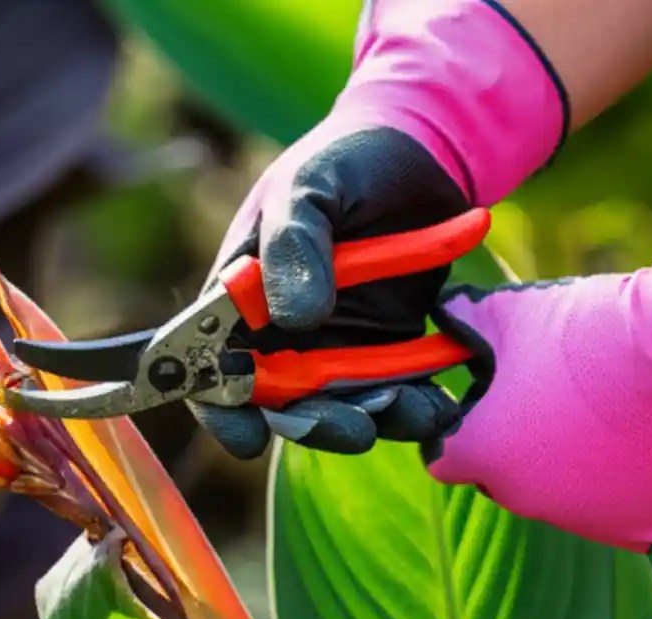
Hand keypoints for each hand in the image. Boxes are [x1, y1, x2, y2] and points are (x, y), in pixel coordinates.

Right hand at [185, 0, 567, 458]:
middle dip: (312, 425)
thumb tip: (292, 319)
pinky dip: (416, 409)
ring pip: (341, 410)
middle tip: (352, 426)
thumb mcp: (308, 185)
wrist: (425, 150)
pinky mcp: (390, 352)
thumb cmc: (345, 159)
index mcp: (239, 299)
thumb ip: (293, 246)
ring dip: (371, 422)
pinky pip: (396, 397)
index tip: (250, 434)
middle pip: (280, 405)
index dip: (222, 408)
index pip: (212, 367)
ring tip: (410, 409)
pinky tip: (440, 403)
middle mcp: (280, 334)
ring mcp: (336, 347)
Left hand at [424, 158, 651, 551]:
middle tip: (550, 400)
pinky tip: (635, 439)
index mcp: (482, 456)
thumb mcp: (507, 313)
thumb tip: (446, 315)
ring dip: (566, 465)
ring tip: (601, 411)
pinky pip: (613, 510)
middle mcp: (522, 501)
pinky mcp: (636, 531)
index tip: (483, 404)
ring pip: (556, 495)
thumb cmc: (586, 330)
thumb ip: (463, 323)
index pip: (445, 458)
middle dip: (515, 445)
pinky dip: (618, 484)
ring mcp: (580, 520)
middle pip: (501, 478)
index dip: (458, 429)